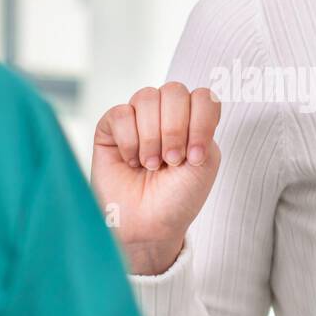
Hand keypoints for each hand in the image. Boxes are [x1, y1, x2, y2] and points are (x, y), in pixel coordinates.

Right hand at [92, 83, 221, 275]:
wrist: (148, 225)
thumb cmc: (177, 198)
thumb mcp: (205, 163)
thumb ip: (203, 127)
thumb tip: (185, 102)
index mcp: (194, 120)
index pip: (203, 96)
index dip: (201, 122)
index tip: (195, 157)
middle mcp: (166, 114)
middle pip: (174, 91)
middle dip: (175, 129)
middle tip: (171, 161)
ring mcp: (138, 118)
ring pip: (147, 97)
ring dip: (152, 137)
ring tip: (150, 165)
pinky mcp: (111, 127)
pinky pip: (121, 113)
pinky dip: (129, 141)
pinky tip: (131, 161)